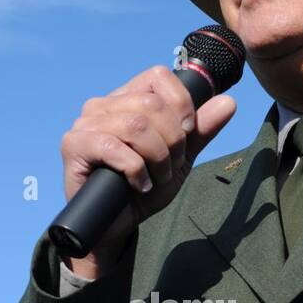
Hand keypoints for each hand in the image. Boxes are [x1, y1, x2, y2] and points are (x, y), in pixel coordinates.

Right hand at [59, 64, 236, 276]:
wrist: (115, 226)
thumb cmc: (143, 189)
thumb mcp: (180, 159)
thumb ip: (200, 131)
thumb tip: (228, 102)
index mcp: (126, 99)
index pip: (158, 76)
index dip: (181, 104)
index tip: (187, 134)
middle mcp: (102, 105)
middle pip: (151, 104)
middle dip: (172, 140)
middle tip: (170, 167)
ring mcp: (85, 123)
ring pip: (136, 125)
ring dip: (157, 158)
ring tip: (156, 178)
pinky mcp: (74, 145)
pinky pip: (115, 148)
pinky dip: (136, 171)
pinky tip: (139, 185)